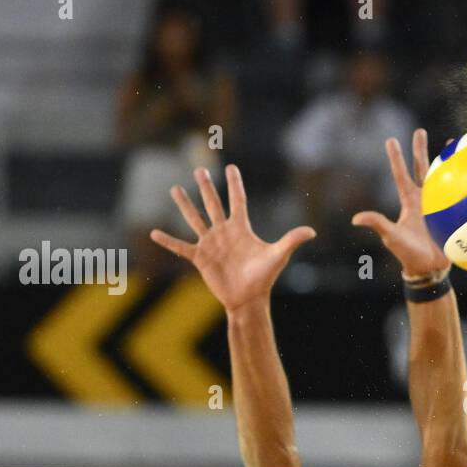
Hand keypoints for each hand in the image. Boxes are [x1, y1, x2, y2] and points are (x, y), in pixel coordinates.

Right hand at [150, 165, 314, 313]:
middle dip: (206, 187)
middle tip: (199, 169)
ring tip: (174, 188)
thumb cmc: (264, 278)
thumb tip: (312, 231)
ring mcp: (210, 244)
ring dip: (184, 205)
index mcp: (241, 228)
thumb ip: (292, 240)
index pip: (238, 200)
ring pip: (194, 219)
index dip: (235, 184)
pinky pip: (180, 247)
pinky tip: (154, 233)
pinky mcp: (200, 258)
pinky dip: (167, 241)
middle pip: (213, 204)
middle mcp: (224, 232)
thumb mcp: (278, 256)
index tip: (231, 167)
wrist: (248, 299)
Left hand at [351, 129, 449, 278]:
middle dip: (420, 149)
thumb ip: (378, 224)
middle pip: (421, 169)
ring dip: (446, 159)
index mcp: (409, 202)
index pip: (401, 174)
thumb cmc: (409, 254)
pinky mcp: (452, 213)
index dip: (395, 158)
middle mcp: (423, 199)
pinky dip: (465, 180)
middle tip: (419, 131)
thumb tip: (356, 218)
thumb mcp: (393, 237)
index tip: (391, 139)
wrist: (430, 269)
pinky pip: (460, 193)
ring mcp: (438, 205)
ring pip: (442, 176)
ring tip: (452, 141)